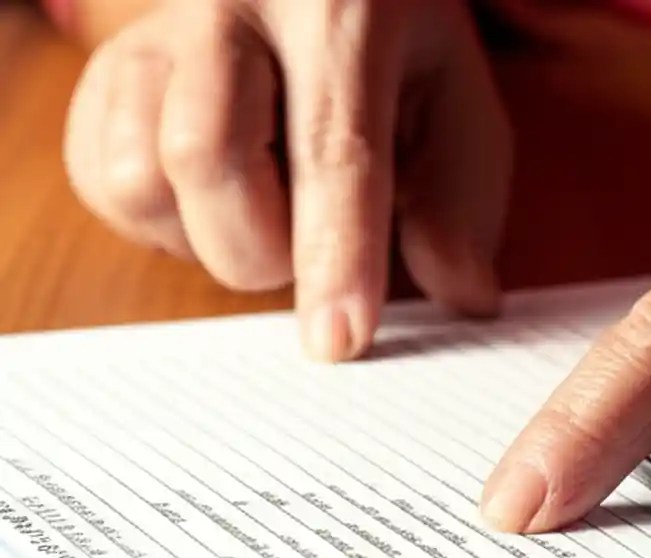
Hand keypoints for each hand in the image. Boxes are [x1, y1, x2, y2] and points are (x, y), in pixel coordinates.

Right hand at [64, 0, 512, 360]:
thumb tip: (464, 298)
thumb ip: (461, 200)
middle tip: (304, 246)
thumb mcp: (459, 101)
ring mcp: (155, 34)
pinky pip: (97, 178)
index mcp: (339, 16)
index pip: (332, 150)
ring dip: (202, 238)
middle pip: (204, 157)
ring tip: (258, 214)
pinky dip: (154, 222)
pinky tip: (209, 200)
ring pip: (137, 175)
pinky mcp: (106, 67)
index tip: (339, 342)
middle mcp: (231, 9)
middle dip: (261, 251)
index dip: (334, 257)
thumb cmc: (398, 43)